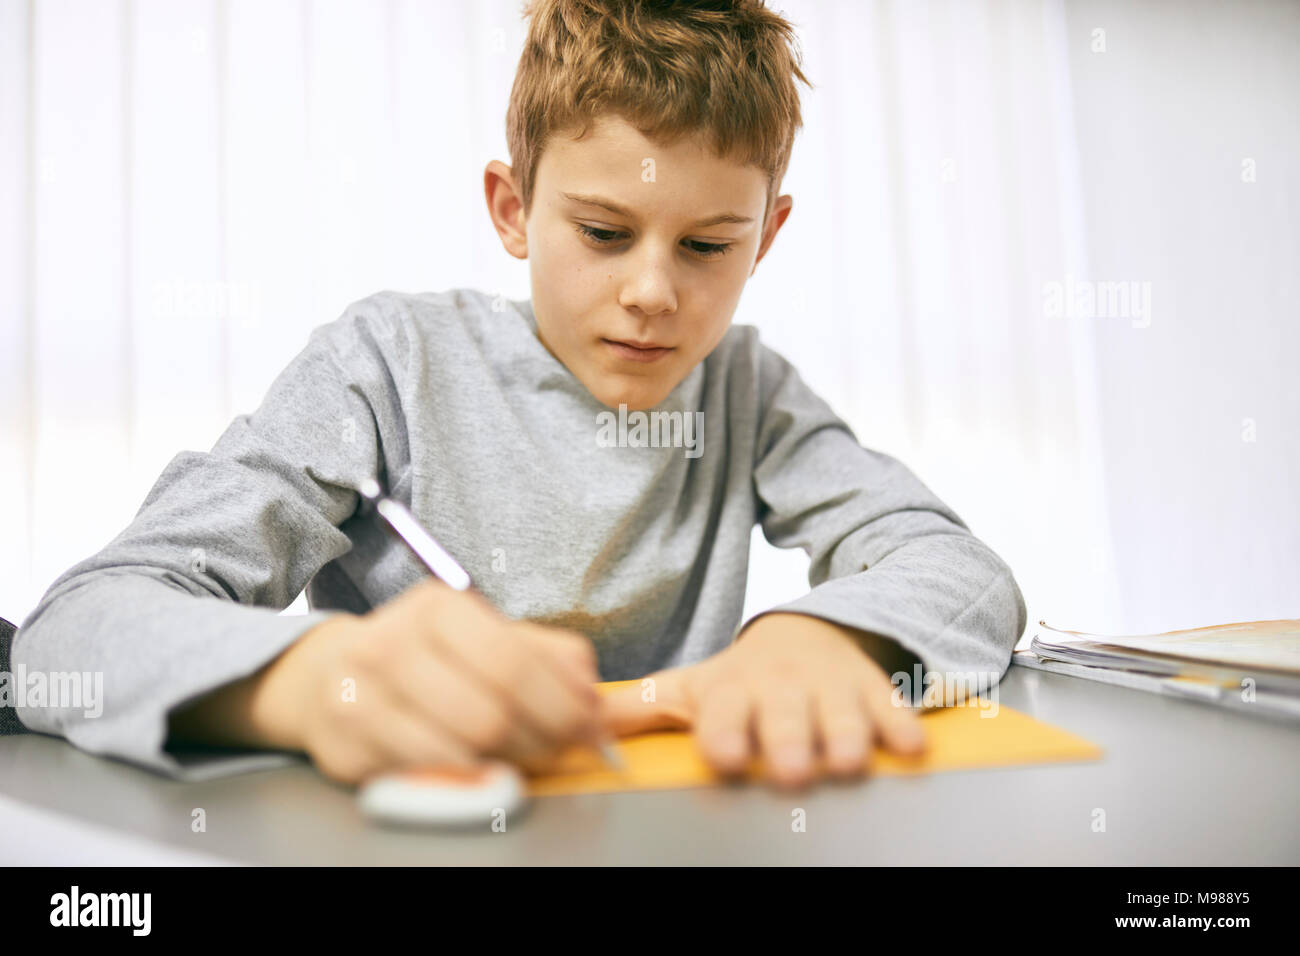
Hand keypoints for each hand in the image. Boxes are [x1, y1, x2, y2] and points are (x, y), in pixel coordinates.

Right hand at [288, 578, 603, 784]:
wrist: (333, 676)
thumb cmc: (432, 660)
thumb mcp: (494, 640)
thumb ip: (559, 664)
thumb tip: (620, 703)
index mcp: (441, 606)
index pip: (514, 663)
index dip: (566, 705)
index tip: (594, 730)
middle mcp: (393, 642)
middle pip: (491, 714)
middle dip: (543, 742)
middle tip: (562, 750)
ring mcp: (361, 695)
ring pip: (462, 751)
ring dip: (509, 766)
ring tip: (520, 757)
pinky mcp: (347, 745)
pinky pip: (428, 778)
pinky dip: (466, 781)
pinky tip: (477, 770)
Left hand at [602, 613, 926, 787]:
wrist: (805, 633)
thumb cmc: (741, 679)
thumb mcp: (690, 687)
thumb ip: (639, 710)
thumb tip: (581, 723)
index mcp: (732, 690)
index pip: (722, 712)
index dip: (723, 734)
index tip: (725, 757)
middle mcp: (780, 688)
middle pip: (784, 716)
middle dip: (787, 740)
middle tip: (791, 770)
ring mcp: (830, 687)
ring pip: (840, 713)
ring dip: (844, 735)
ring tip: (846, 761)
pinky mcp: (872, 690)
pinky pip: (892, 707)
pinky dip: (901, 726)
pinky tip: (909, 747)